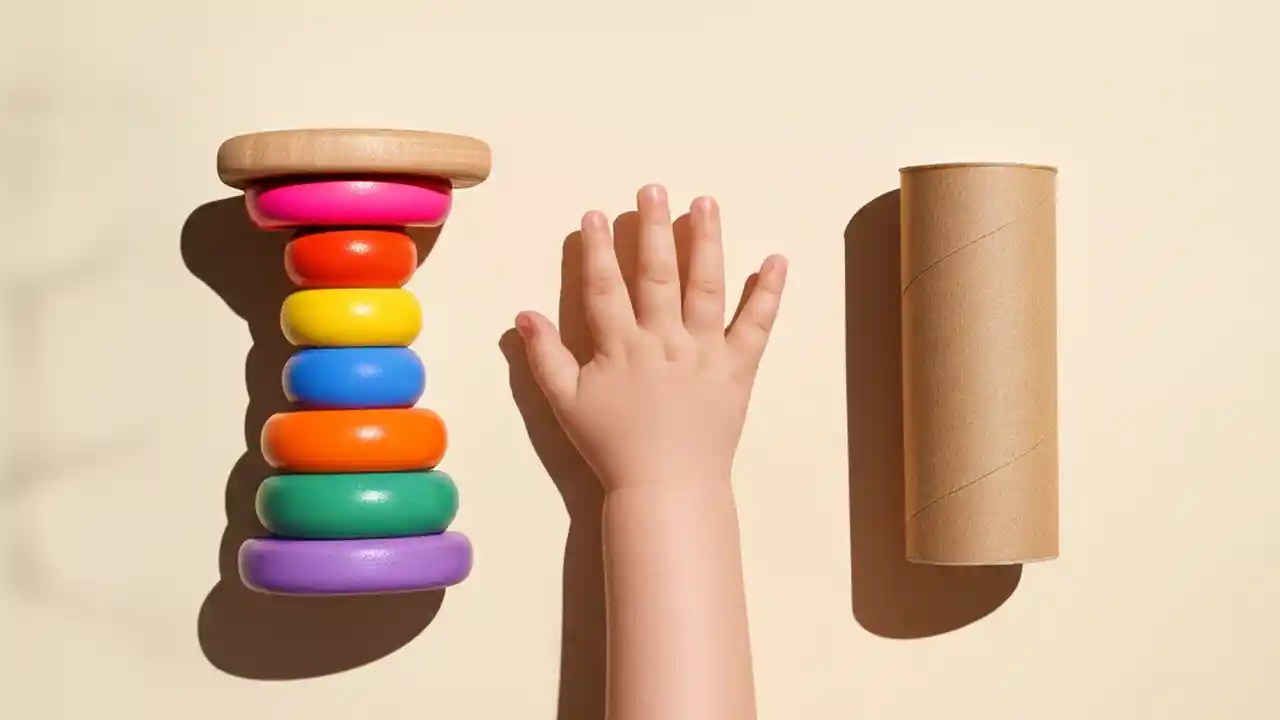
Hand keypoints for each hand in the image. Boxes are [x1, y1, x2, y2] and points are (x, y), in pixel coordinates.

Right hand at [514, 184, 786, 489]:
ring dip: (707, 242)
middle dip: (655, 228)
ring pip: (707, 287)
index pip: (606, 288)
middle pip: (658, 275)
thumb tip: (523, 314)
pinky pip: (756, 326)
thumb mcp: (567, 403)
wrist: (667, 487)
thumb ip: (544, 357)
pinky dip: (768, 293)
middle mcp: (665, 341)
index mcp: (622, 348)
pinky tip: (776, 259)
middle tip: (654, 188)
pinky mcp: (738, 368)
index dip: (599, 251)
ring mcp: (705, 352)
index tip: (596, 214)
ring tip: (705, 202)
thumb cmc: (613, 446)